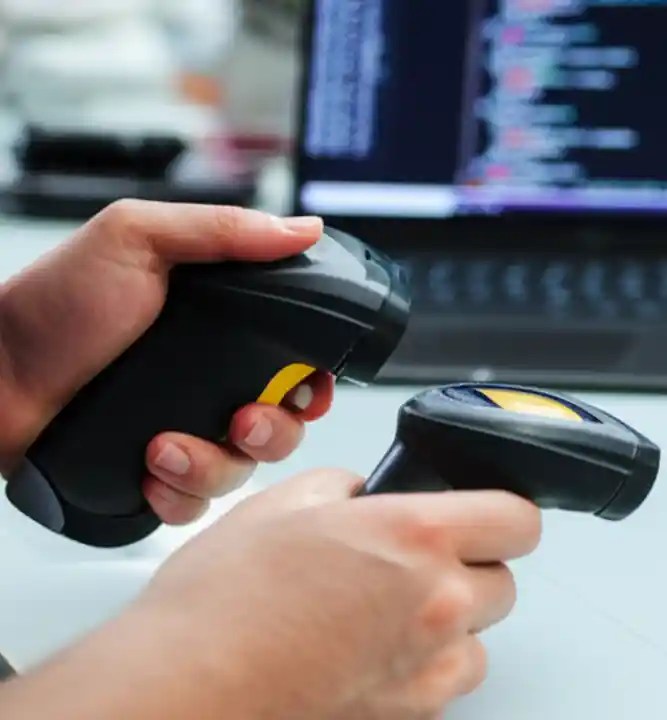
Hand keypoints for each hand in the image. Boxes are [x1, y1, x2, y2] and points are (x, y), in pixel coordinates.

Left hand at [0, 200, 335, 523]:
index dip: (312, 380)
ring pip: (243, 470)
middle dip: (274, 431)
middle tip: (242, 419)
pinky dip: (178, 493)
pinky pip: (195, 503)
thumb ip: (224, 230)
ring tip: (166, 447)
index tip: (305, 388)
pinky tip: (148, 468)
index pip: (296, 362)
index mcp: (221, 328)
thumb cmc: (50, 305)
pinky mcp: (151, 475)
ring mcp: (182, 431)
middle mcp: (208, 382)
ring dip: (214, 465)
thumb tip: (303, 228)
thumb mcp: (137, 240)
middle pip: (284, 424)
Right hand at [0, 470, 543, 719]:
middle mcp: (439, 601)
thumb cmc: (221, 604)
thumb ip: (350, 489)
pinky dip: (424, 669)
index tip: (484, 518)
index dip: (501, 514)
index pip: (519, 519)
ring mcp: (430, 665)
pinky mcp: (413, 712)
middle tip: (414, 567)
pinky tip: (372, 654)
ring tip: (384, 616)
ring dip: (450, 625)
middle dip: (469, 570)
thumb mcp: (285, 503)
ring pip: (479, 638)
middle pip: (504, 581)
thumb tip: (368, 495)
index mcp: (417, 536)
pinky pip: (446, 682)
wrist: (186, 684)